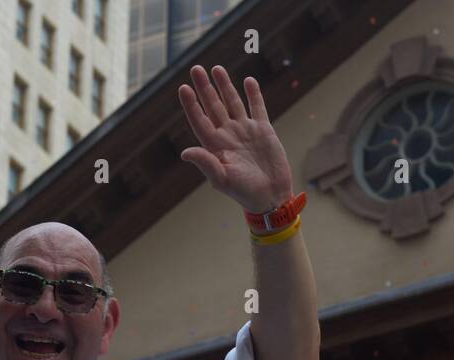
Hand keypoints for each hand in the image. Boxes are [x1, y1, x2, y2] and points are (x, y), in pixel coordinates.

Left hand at [178, 65, 293, 213]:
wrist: (270, 196)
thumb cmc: (244, 192)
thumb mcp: (222, 179)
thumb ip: (205, 163)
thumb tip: (184, 152)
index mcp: (215, 146)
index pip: (200, 120)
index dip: (191, 104)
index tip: (183, 88)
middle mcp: (228, 135)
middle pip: (213, 106)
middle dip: (204, 87)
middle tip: (195, 68)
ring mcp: (245, 131)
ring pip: (232, 102)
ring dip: (224, 85)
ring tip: (216, 68)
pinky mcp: (263, 130)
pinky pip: (257, 107)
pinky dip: (253, 94)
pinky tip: (248, 81)